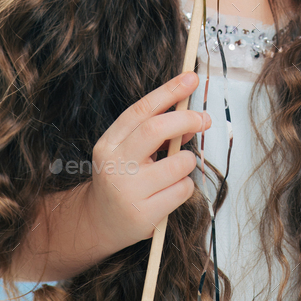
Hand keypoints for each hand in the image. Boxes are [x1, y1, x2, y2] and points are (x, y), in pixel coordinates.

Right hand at [84, 71, 209, 252]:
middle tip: (204, 118)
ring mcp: (128, 192)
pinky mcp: (144, 215)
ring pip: (178, 163)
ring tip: (177, 169)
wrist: (97, 222)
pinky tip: (171, 192)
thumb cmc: (122, 178)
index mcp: (109, 143)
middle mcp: (115, 165)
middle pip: (156, 129)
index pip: (141, 110)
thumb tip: (194, 118)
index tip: (191, 78)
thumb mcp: (130, 151)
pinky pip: (183, 190)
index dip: (169, 91)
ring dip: (187, 160)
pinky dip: (186, 186)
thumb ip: (157, 133)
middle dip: (186, 119)